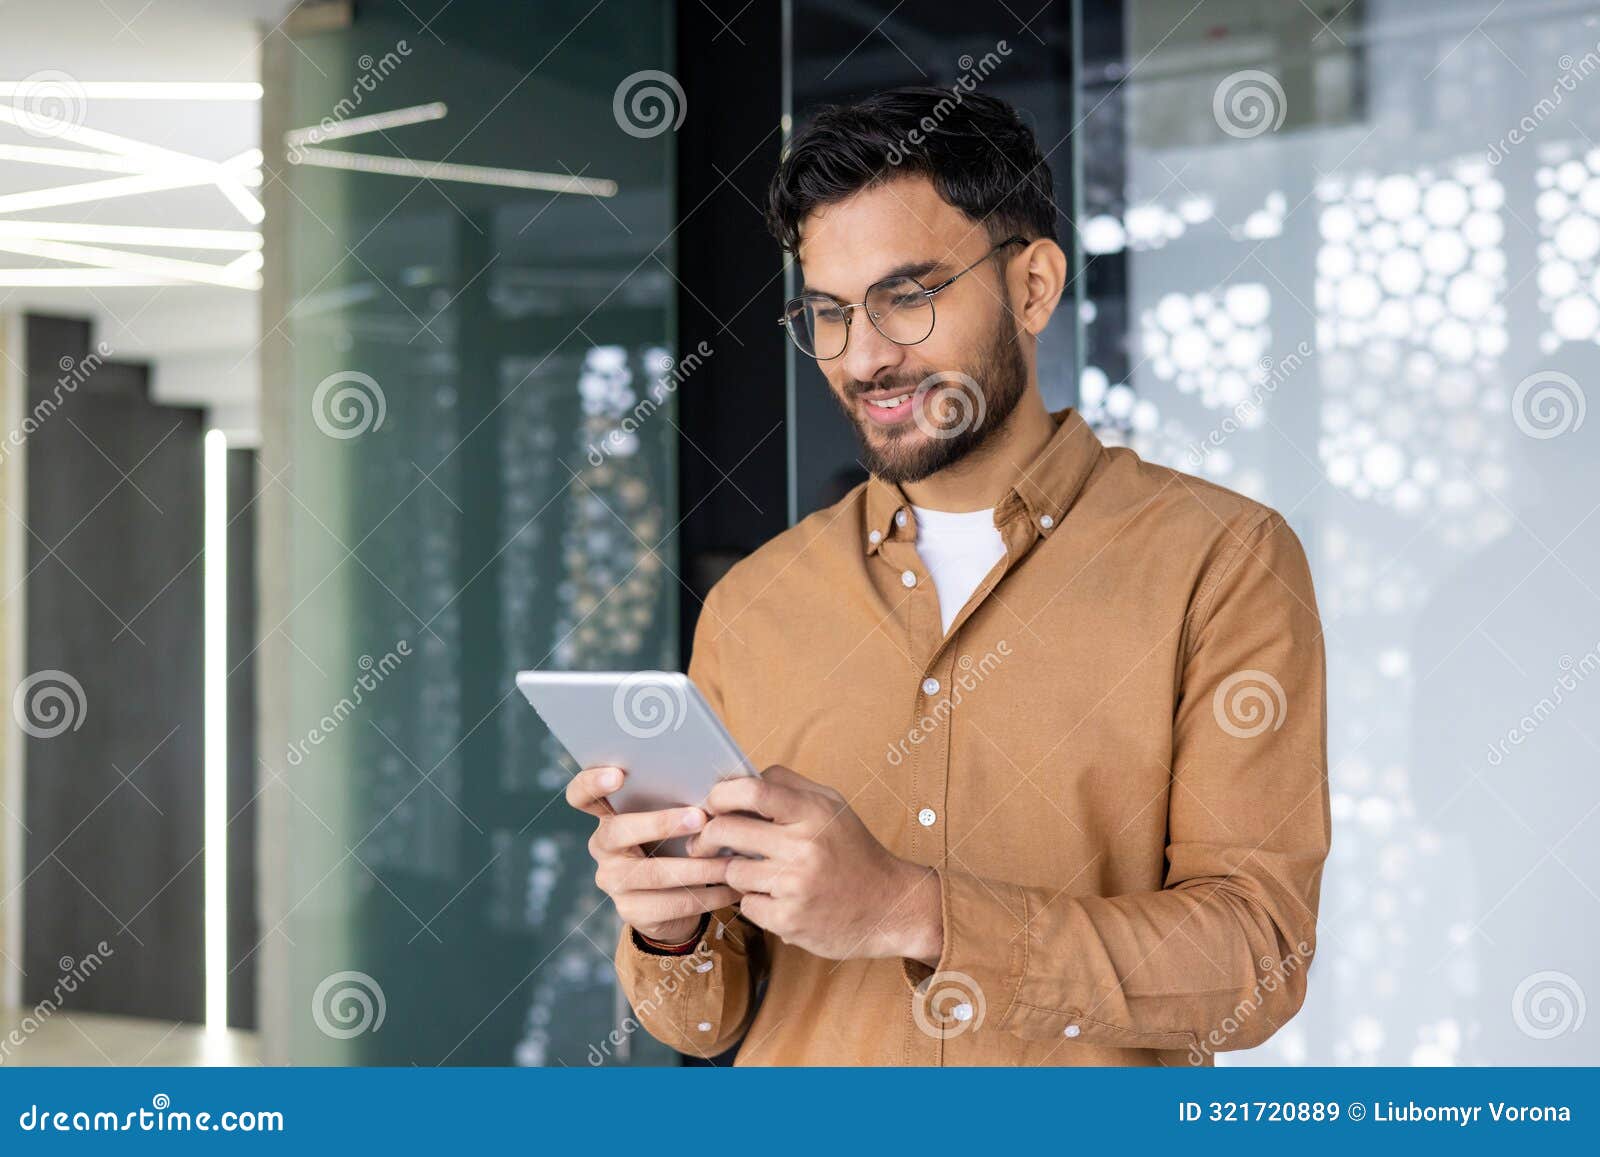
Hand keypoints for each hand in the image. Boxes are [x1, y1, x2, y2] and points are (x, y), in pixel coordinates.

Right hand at [567, 765, 740, 943]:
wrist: (674, 900)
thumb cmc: (679, 842)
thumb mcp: (675, 818)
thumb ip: (681, 800)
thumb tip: (721, 783)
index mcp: (608, 815)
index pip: (582, 796)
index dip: (592, 783)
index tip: (619, 774)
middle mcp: (603, 847)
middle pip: (618, 831)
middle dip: (661, 823)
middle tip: (701, 819)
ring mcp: (612, 881)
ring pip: (653, 873)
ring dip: (698, 867)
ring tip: (731, 863)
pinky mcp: (630, 911)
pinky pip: (670, 904)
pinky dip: (707, 896)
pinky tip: (731, 889)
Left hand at [689, 765, 942, 963]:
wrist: (890, 907)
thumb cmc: (855, 853)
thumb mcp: (832, 807)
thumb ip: (788, 786)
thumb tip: (740, 777)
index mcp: (814, 813)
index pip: (753, 791)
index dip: (720, 794)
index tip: (711, 804)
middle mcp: (805, 847)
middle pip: (728, 831)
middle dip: (709, 836)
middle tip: (705, 841)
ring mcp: (796, 886)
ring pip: (732, 871)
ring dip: (736, 872)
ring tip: (757, 873)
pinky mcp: (789, 920)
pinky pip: (746, 905)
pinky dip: (754, 902)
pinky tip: (775, 899)